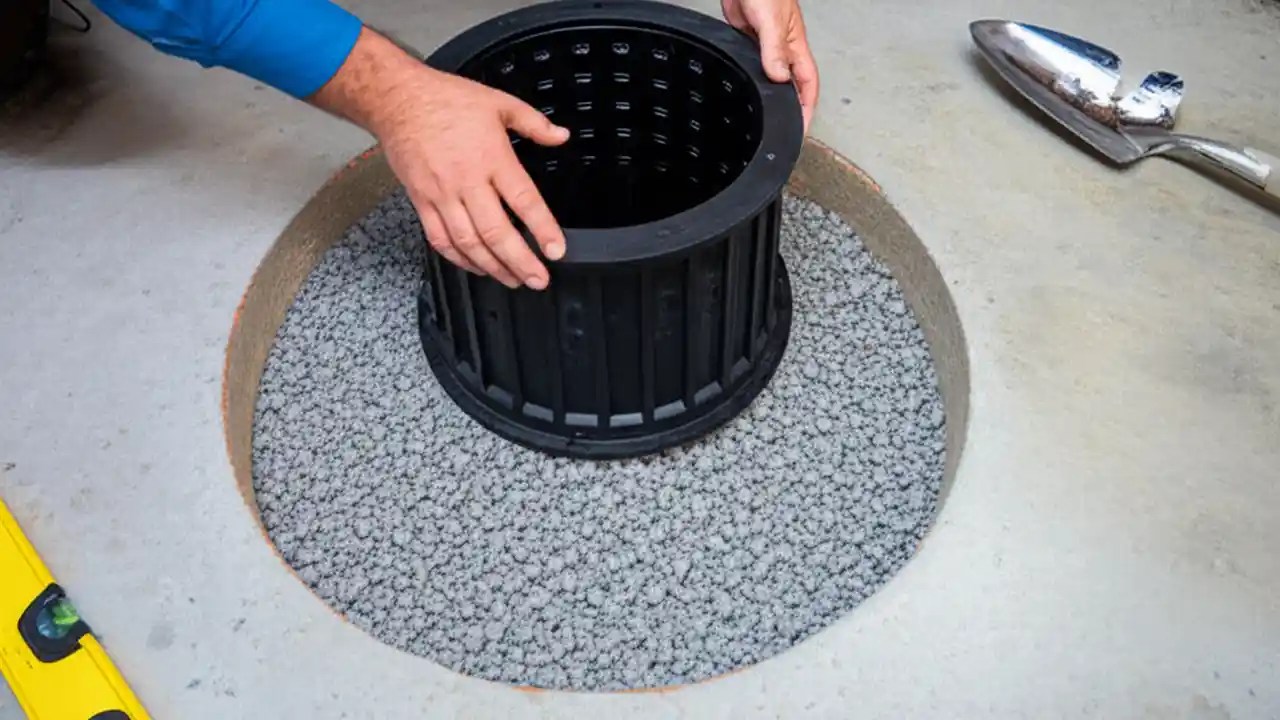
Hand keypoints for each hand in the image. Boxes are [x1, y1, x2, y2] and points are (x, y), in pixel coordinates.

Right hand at [313, 29, 568, 289]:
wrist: (397, 99)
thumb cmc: (447, 99)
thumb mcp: (499, 103)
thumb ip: (534, 123)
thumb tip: (562, 136)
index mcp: (491, 157)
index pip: (523, 200)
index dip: (542, 229)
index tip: (556, 250)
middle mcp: (466, 181)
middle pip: (496, 232)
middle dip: (520, 261)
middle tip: (539, 279)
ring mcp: (441, 195)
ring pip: (468, 243)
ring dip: (493, 267)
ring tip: (514, 280)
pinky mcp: (421, 202)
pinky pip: (440, 240)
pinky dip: (460, 259)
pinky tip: (477, 268)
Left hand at [721, 0, 818, 130]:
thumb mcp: (771, 20)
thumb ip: (774, 50)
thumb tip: (778, 76)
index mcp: (795, 45)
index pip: (808, 84)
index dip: (807, 108)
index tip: (802, 128)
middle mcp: (783, 48)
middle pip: (792, 85)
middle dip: (792, 107)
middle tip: (786, 130)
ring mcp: (765, 45)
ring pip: (773, 76)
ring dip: (772, 94)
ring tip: (769, 117)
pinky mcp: (749, 40)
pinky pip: (755, 65)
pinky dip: (753, 78)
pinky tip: (747, 87)